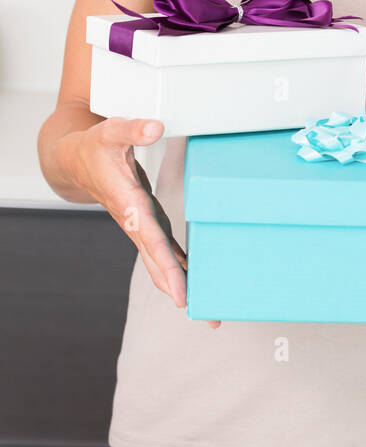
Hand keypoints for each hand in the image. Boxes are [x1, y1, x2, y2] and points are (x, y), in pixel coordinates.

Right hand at [57, 116, 218, 328]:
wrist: (76, 161)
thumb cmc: (95, 147)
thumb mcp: (111, 132)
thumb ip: (133, 129)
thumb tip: (155, 127)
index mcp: (130, 206)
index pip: (152, 241)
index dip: (168, 268)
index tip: (181, 295)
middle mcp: (137, 223)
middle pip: (161, 264)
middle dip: (182, 292)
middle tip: (208, 318)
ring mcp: (142, 226)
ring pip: (164, 262)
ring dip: (184, 285)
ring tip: (209, 310)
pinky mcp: (148, 222)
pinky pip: (166, 250)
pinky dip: (181, 265)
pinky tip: (198, 280)